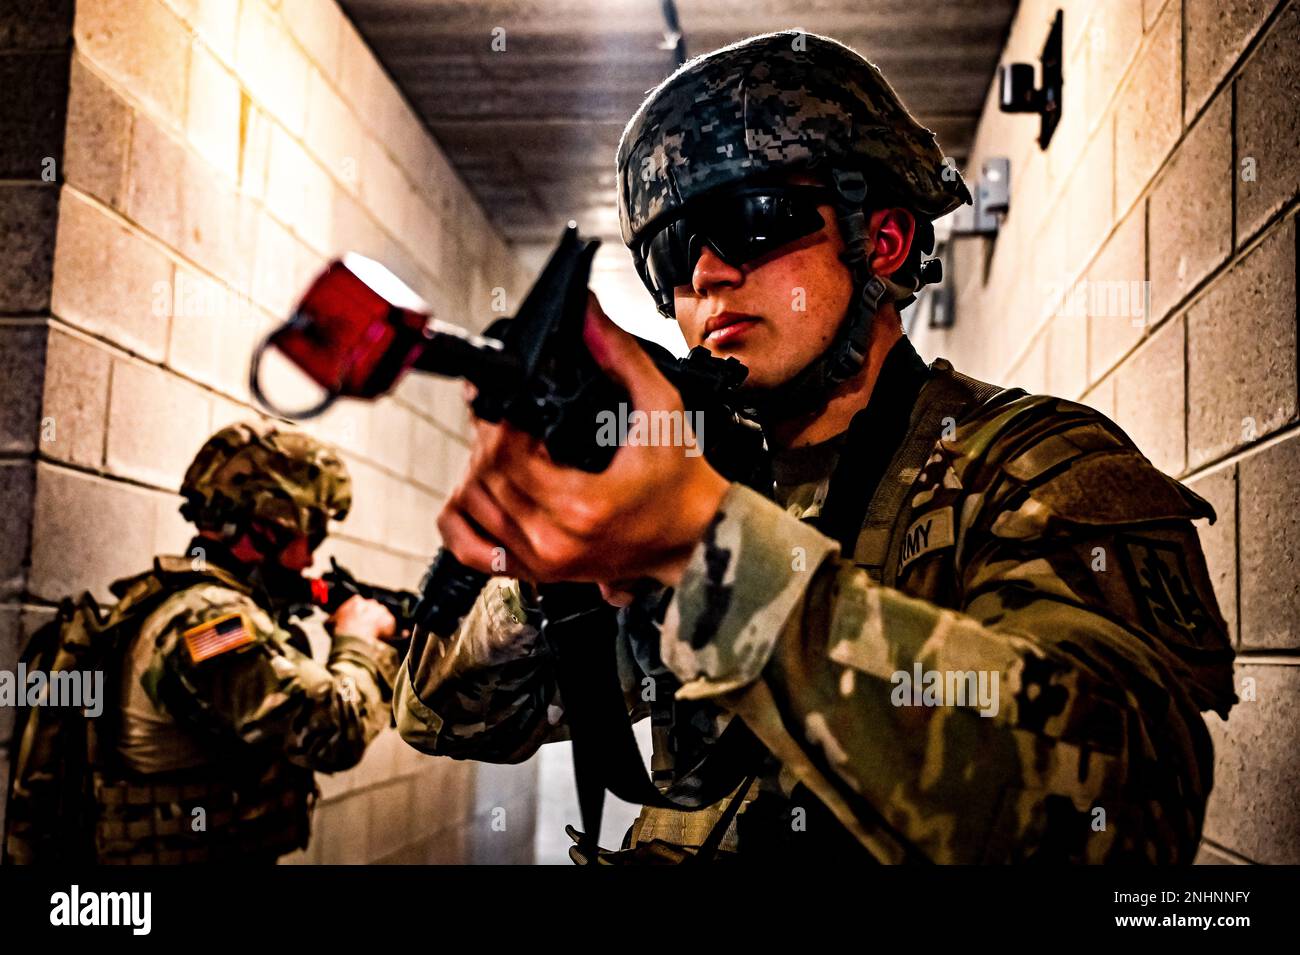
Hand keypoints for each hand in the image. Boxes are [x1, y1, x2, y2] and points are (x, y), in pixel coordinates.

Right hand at [330, 595, 397, 642]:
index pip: (359, 603)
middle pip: (372, 609)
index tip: (358, 620)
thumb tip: (329, 620)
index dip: (359, 613)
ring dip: (379, 624)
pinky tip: (382, 637)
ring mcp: (381, 611)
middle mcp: (370, 602)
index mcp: (355, 601)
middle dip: (370, 618)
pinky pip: (390, 625)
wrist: (354, 641)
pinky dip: (388, 631)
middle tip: (367, 629)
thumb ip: (333, 618)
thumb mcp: (331, 623)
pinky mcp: (389, 620)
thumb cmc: (342, 633)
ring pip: (382, 616)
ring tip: (374, 635)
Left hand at [437, 293, 729, 588]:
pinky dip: (463, 517)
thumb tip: (586, 313)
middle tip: (511, 420)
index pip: (504, 451)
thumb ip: (620, 356)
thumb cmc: (683, 482)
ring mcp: (540, 564)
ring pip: (467, 507)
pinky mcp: (534, 574)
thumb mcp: (661, 409)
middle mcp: (553, 542)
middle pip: (481, 476)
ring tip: (507, 453)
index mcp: (582, 505)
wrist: (699, 538)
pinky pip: (466, 547)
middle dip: (488, 439)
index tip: (508, 400)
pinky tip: (487, 492)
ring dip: (476, 471)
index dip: (498, 416)